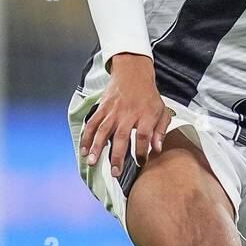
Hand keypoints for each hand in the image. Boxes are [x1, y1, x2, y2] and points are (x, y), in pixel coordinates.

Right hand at [81, 54, 171, 177]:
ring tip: (93, 162)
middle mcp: (128, 113)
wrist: (133, 72)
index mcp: (146, 115)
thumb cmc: (149, 96)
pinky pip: (92, 123)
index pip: (144, 136)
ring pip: (103, 131)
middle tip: (115, 172)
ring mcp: (113, 110)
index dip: (142, 150)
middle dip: (117, 156)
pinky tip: (84, 150)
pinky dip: (86, 137)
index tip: (140, 162)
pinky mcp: (102, 108)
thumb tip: (158, 149)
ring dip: (97, 147)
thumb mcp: (162, 111)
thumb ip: (161, 131)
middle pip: (122, 136)